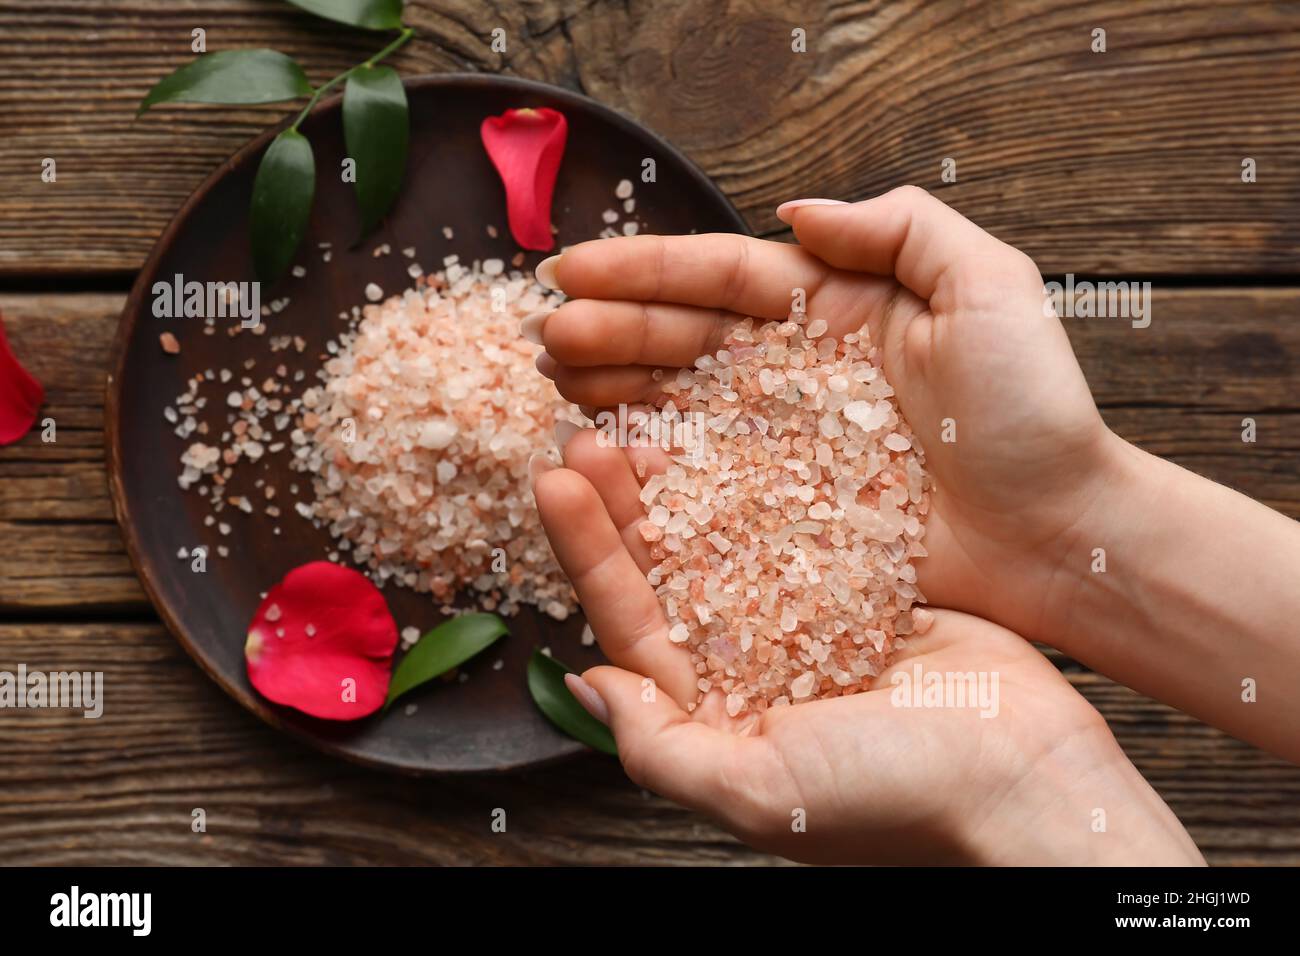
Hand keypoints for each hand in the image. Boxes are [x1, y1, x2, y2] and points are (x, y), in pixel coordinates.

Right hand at [529, 186, 1118, 643]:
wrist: (1059, 532)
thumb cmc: (1033, 410)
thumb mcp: (988, 285)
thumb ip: (898, 227)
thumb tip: (795, 210)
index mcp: (836, 306)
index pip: (723, 275)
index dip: (644, 269)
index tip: (571, 269)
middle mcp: (800, 366)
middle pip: (685, 335)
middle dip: (609, 329)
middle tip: (543, 335)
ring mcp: (787, 437)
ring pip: (680, 400)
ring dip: (613, 387)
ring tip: (554, 383)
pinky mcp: (784, 503)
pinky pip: (701, 474)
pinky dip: (648, 460)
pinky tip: (600, 449)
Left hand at [530, 432, 1200, 863]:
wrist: (1028, 777)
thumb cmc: (895, 798)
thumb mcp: (757, 789)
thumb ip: (662, 748)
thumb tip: (590, 686)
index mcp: (714, 714)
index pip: (629, 623)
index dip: (588, 553)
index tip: (552, 481)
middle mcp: (751, 666)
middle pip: (666, 573)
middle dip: (620, 506)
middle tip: (585, 435)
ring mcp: (807, 623)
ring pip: (725, 539)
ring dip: (680, 485)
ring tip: (639, 424)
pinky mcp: (863, 588)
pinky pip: (797, 525)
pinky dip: (761, 482)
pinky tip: (730, 437)